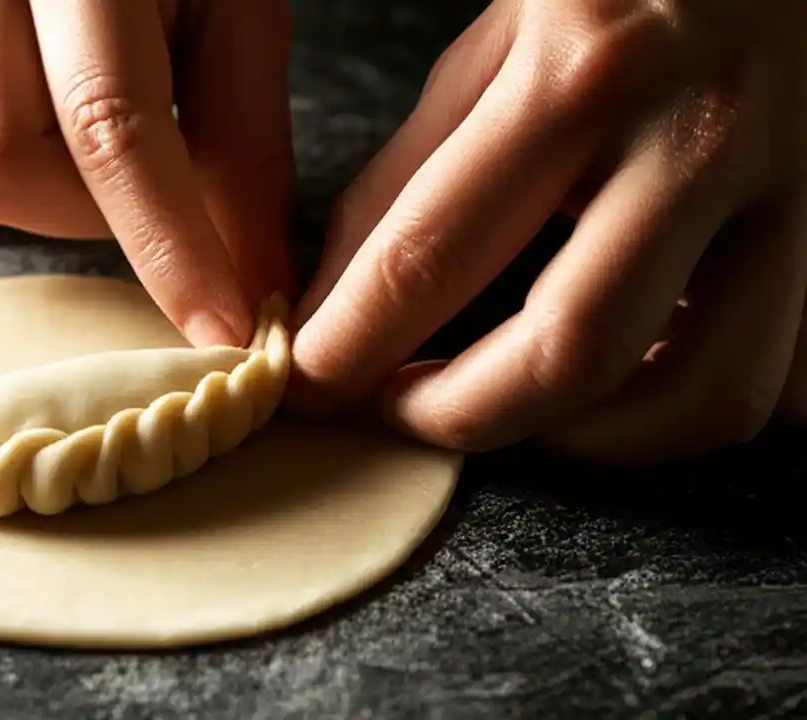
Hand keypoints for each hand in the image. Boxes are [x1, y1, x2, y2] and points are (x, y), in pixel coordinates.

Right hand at [0, 0, 295, 346]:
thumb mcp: (239, 17)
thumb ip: (246, 150)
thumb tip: (259, 287)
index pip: (108, 123)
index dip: (169, 245)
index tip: (223, 331)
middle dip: (94, 215)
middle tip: (155, 183)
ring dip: (39, 202)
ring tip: (92, 149)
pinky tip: (38, 137)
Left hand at [292, 0, 806, 462]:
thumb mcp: (496, 41)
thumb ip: (408, 176)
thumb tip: (333, 306)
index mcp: (584, 73)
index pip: (432, 256)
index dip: (350, 348)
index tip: (309, 385)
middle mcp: (697, 138)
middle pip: (569, 353)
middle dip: (456, 417)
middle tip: (399, 412)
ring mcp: (790, 191)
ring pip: (698, 394)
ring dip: (584, 436)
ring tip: (513, 404)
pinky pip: (772, 371)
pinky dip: (685, 403)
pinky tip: (624, 380)